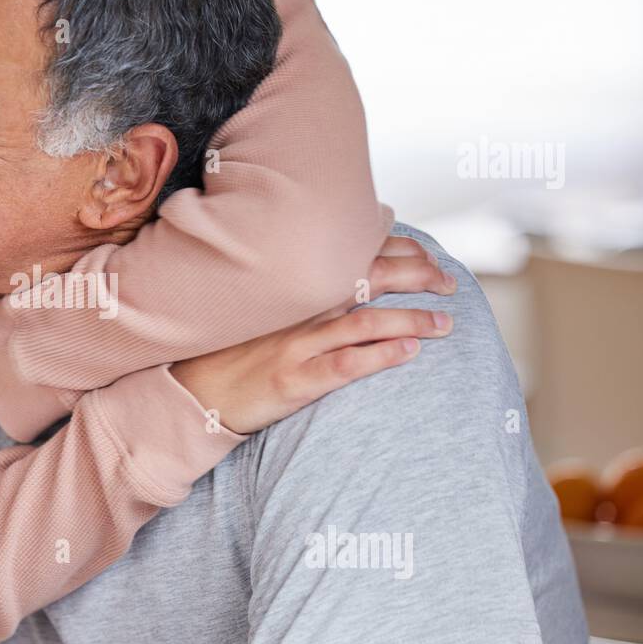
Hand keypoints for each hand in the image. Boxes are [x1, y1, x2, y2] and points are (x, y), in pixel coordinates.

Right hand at [169, 239, 456, 433]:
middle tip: (450, 283)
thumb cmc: (229, 354)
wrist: (192, 392)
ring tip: (445, 324)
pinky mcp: (293, 380)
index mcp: (293, 289)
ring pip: (365, 321)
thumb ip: (299, 296)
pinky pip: (345, 363)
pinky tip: (409, 352)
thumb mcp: (262, 312)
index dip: (397, 251)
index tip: (430, 256)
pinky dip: (380, 354)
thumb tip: (341, 282)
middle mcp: (299, 310)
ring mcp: (296, 344)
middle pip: (368, 279)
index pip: (354, 256)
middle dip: (416, 276)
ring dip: (411, 319)